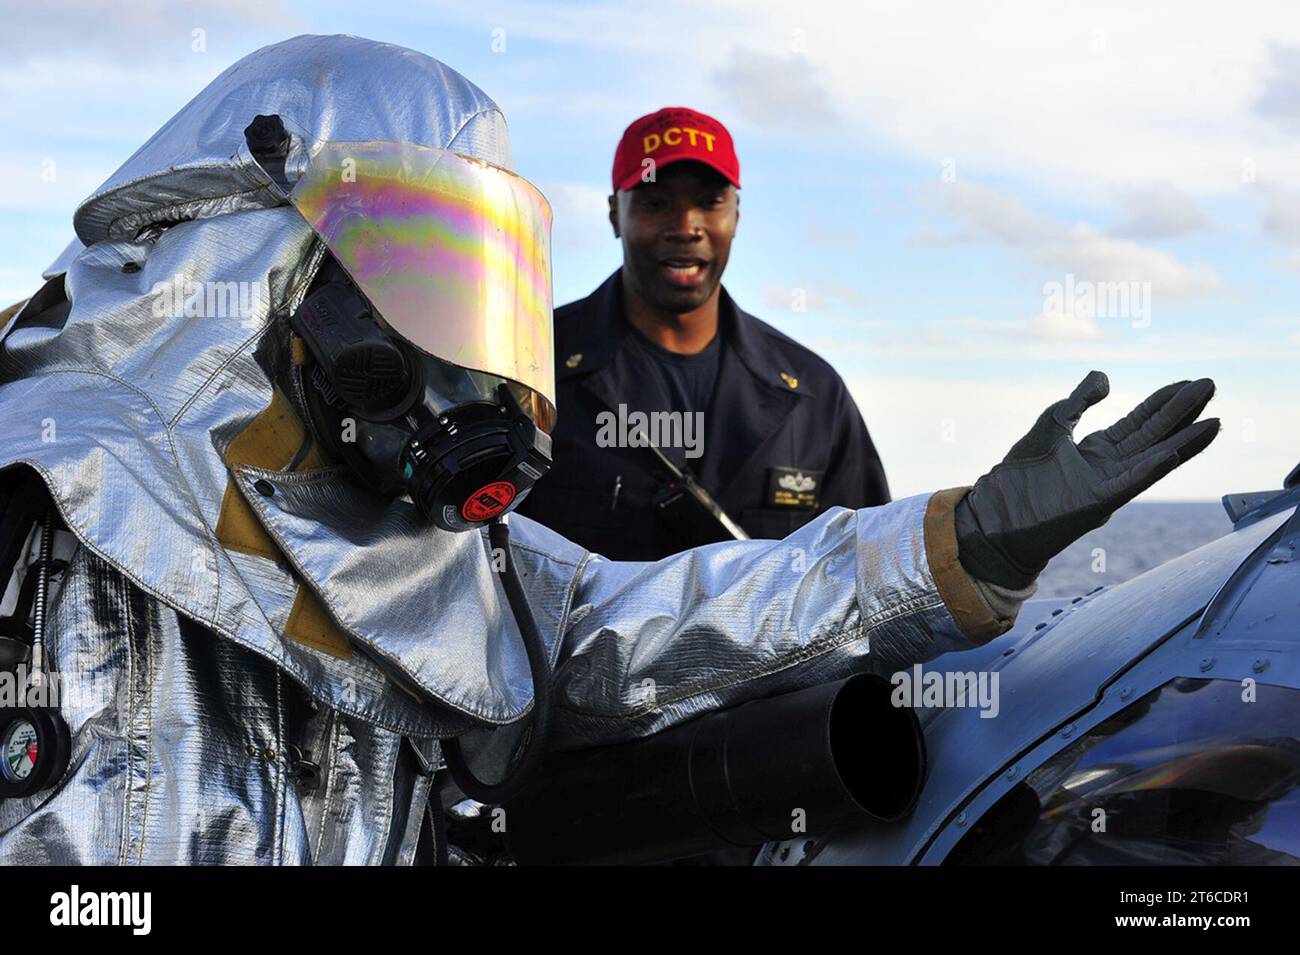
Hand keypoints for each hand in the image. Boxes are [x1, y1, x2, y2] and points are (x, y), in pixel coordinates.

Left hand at [955, 371, 1219, 588]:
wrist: (995, 514)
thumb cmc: (1018, 474)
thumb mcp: (1051, 424)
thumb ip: (1078, 400)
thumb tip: (1106, 378)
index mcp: (1097, 450)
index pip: (1139, 422)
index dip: (1163, 402)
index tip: (1188, 383)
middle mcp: (1108, 467)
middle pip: (1153, 435)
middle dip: (1181, 412)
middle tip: (1210, 386)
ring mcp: (1106, 486)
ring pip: (1153, 459)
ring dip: (1183, 440)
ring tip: (1213, 420)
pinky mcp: (1096, 504)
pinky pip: (1129, 485)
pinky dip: (1150, 470)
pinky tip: (1173, 454)